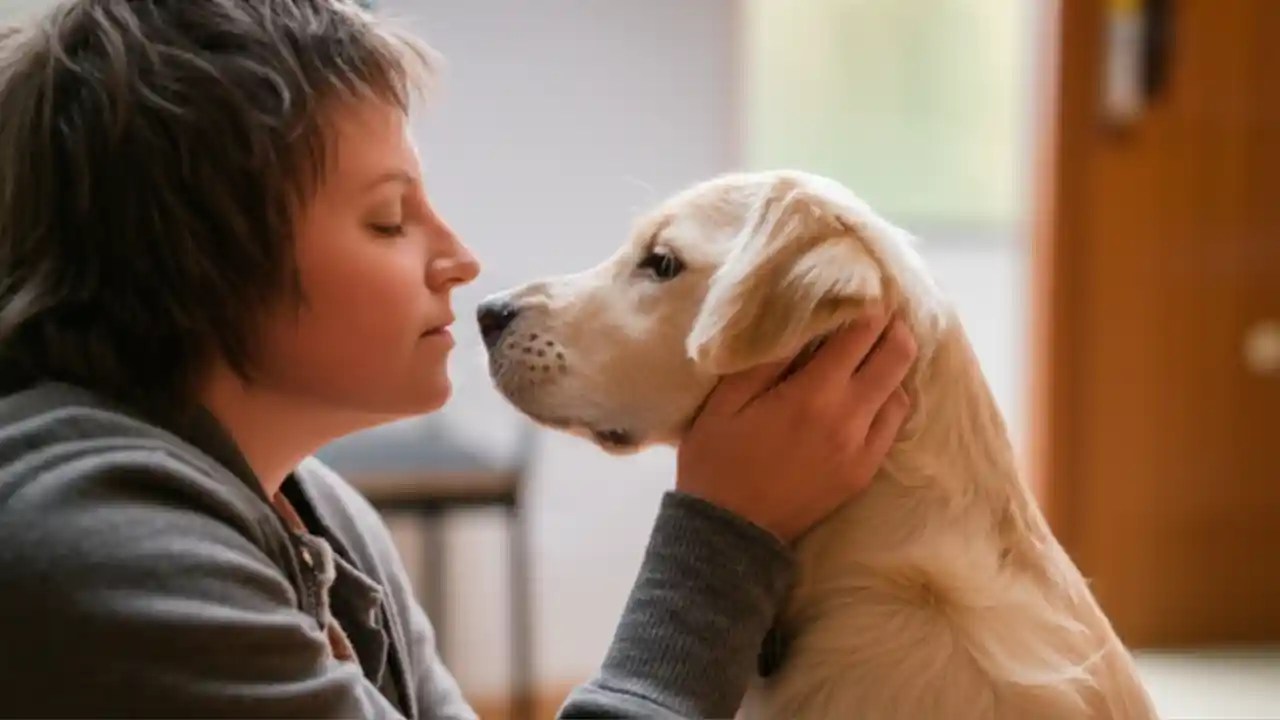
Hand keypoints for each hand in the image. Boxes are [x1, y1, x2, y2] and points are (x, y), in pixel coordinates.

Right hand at [676, 311, 916, 542]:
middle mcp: (848, 419)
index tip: (858, 289)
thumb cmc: (717, 461)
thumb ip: (764, 360)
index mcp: (812, 395)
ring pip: (901, 390)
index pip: (860, 332)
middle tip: (874, 314)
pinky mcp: (863, 472)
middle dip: (890, 328)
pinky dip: (887, 401)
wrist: (730, 535)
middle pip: (897, 355)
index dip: (865, 305)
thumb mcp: (725, 403)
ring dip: (890, 366)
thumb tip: (798, 322)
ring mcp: (862, 449)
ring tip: (872, 351)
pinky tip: (869, 392)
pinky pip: (892, 426)